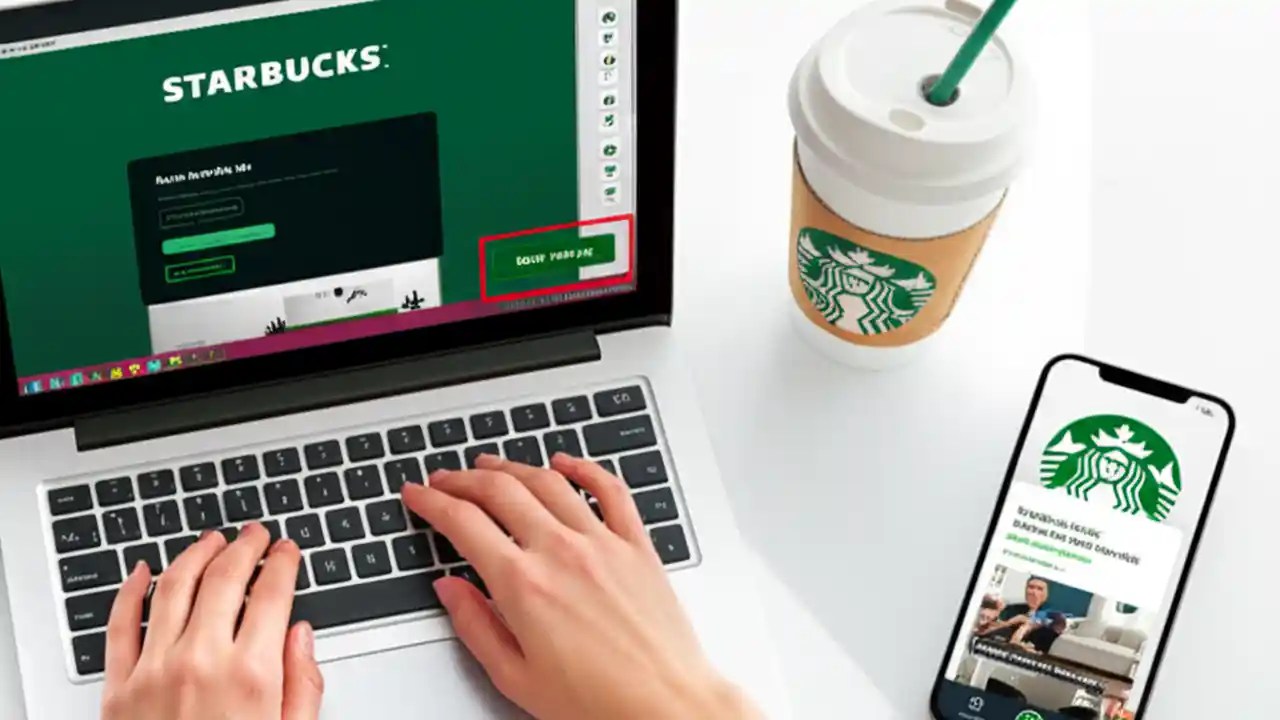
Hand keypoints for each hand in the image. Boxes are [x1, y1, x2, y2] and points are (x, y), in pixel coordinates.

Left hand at [101, 524, 323, 719]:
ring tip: (211, 541)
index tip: (286, 551)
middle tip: (253, 535)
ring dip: (195, 554)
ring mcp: (154, 673)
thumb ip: (302, 686)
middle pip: (223, 579)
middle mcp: (201, 664)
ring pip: (173, 588)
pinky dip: (129, 591)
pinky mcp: (118, 689)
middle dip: (244, 546)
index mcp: (252, 676)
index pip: (273, 594)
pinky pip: (120, 626)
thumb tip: (301, 637)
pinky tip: (141, 571)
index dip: (283, 562)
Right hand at [401, 454, 759, 719]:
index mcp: (523, 585)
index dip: (431, 502)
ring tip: (489, 466)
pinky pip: (610, 490)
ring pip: (548, 481)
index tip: (417, 494)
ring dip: (511, 467)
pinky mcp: (637, 545)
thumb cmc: (597, 702)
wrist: (666, 705)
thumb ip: (474, 626)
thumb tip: (448, 589)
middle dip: (462, 479)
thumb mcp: (515, 677)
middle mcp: (560, 552)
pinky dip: (583, 468)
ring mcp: (602, 543)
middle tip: (444, 479)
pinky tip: (565, 462)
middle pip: (500, 491)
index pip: (463, 523)